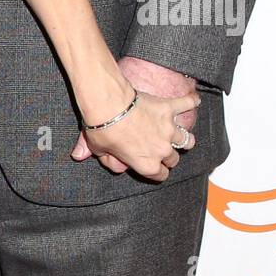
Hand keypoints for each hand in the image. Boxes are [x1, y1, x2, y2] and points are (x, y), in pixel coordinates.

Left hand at [72, 55, 199, 176]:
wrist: (108, 103)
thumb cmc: (103, 127)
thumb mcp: (97, 148)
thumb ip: (97, 155)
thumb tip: (82, 156)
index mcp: (147, 164)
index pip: (160, 175)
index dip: (156, 171)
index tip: (153, 166)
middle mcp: (162, 149)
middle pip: (173, 159)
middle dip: (168, 156)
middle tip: (159, 148)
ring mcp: (168, 129)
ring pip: (186, 140)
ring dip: (183, 138)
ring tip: (178, 134)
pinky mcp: (168, 109)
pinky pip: (186, 104)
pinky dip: (191, 102)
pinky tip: (194, 100)